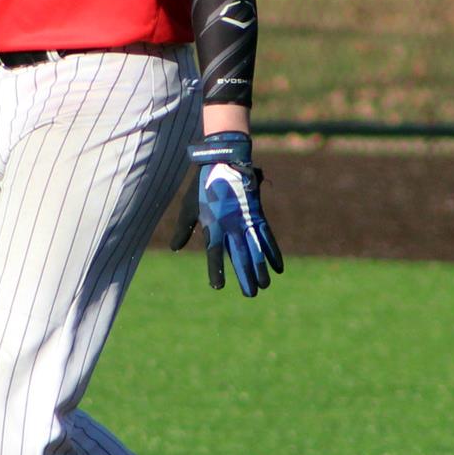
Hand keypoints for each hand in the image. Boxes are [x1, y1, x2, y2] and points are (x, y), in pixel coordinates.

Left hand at [169, 130, 282, 295]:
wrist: (224, 161)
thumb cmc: (203, 185)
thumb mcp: (188, 207)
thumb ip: (184, 229)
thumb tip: (175, 248)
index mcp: (213, 224)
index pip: (214, 253)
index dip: (216, 269)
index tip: (217, 285)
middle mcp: (231, 225)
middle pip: (240, 255)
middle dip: (245, 275)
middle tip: (250, 294)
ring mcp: (246, 220)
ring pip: (256, 249)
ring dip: (261, 267)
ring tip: (265, 285)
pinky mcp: (257, 214)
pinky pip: (267, 237)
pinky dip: (273, 252)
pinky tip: (278, 267)